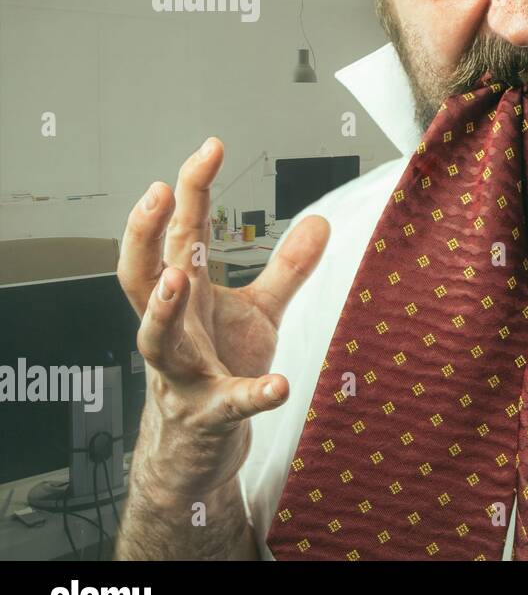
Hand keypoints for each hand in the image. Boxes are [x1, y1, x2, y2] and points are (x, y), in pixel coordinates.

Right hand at [117, 137, 329, 504]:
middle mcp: (174, 330)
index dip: (190, 191)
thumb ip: (287, 267)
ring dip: (163, 309)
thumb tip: (321, 218)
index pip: (179, 235)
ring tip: (177, 276)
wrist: (199, 448)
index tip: (212, 147)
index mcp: (187, 298)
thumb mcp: (259, 312)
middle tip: (159, 192)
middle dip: (144, 234)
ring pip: (156, 339)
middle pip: (139, 276)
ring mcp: (182, 375)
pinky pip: (225, 405)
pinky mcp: (207, 417)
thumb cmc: (221, 367)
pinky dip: (251, 396)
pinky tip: (279, 388)